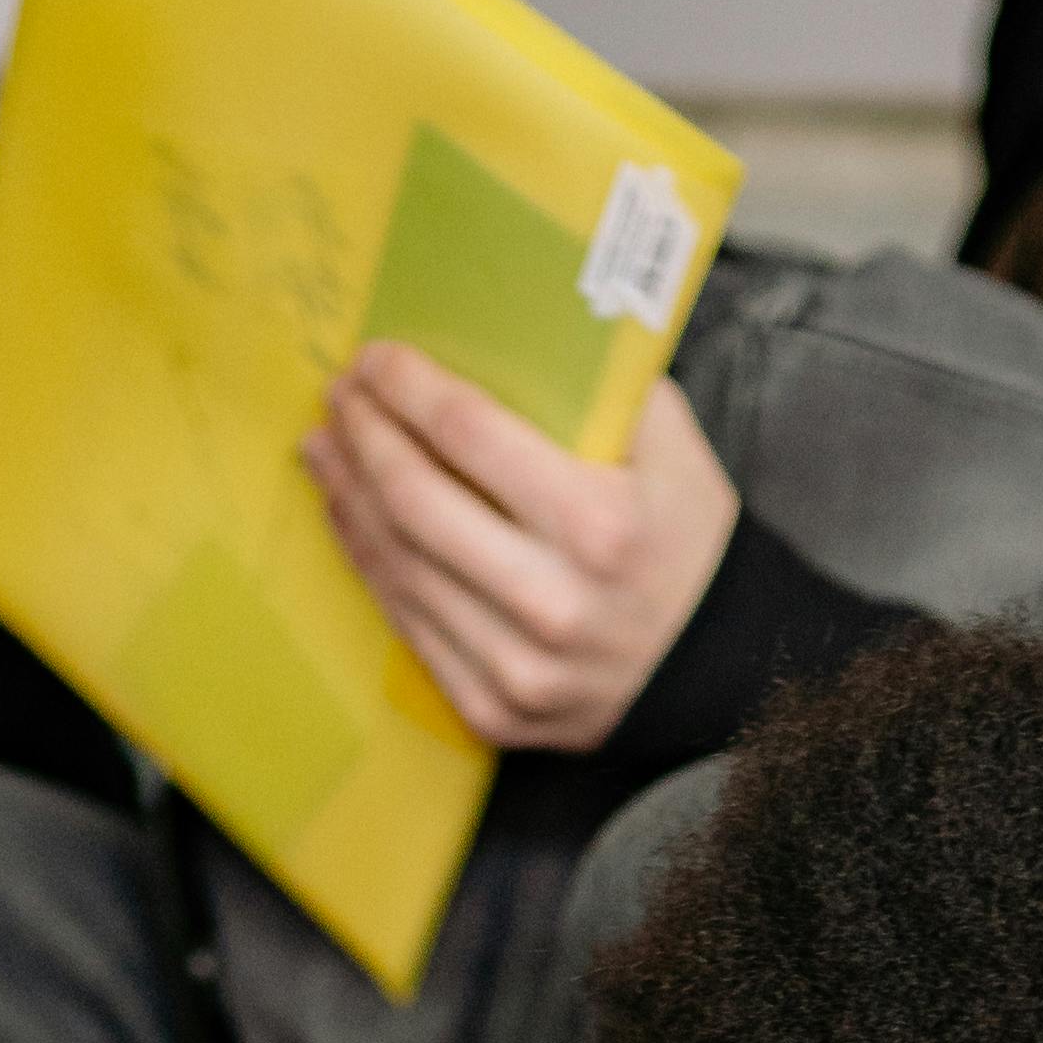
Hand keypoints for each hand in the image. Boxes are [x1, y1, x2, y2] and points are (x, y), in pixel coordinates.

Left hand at [300, 353, 738, 751]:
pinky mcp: (493, 710)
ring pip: (401, 567)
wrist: (717, 669)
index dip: (407, 390)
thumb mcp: (675, 452)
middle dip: (363, 437)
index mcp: (599, 524)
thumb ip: (605, 390)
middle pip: (415, 502)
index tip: (373, 358)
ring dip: (348, 498)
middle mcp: (552, 600)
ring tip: (324, 449)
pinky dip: (370, 565)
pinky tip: (350, 519)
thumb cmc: (686, 543)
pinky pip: (409, 628)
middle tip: (338, 397)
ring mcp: (516, 666)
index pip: (470, 435)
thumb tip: (515, 332)